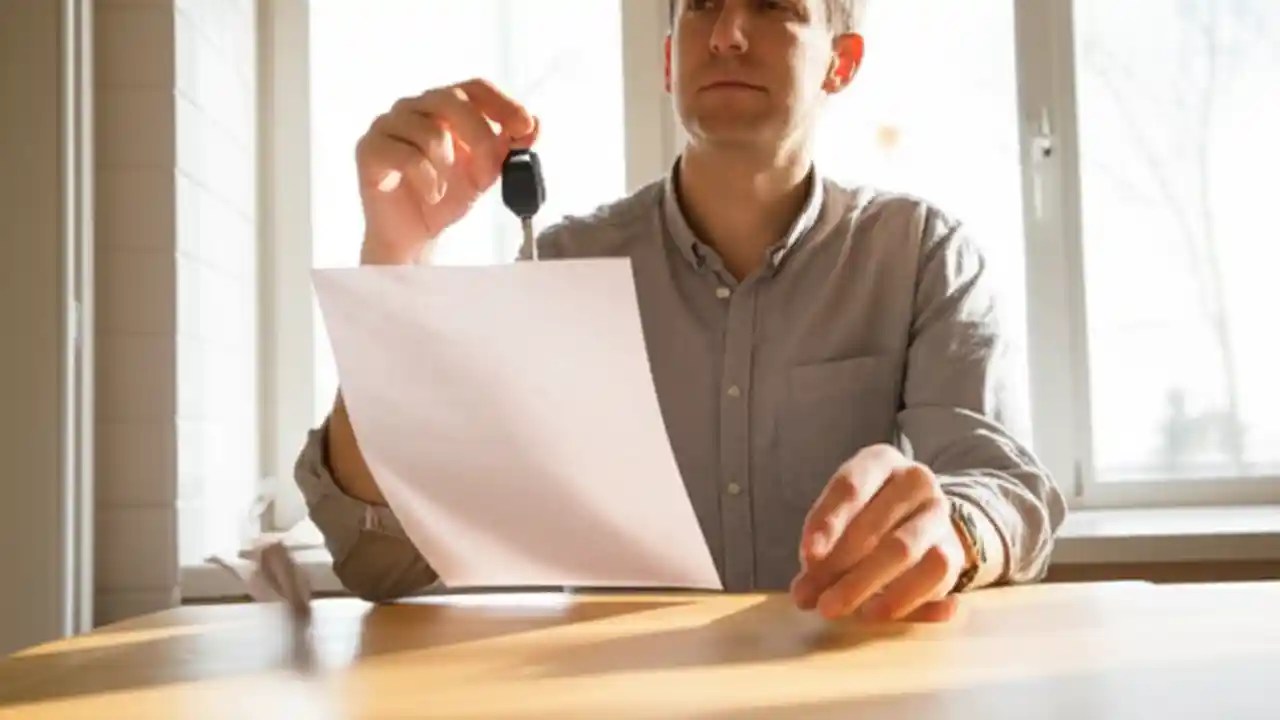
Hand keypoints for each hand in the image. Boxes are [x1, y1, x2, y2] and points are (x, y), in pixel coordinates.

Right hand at [355, 78, 539, 265]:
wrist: (414, 234)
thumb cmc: (446, 196)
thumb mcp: (486, 171)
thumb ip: (507, 147)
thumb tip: (534, 125)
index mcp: (444, 106)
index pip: (475, 88)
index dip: (503, 104)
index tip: (526, 127)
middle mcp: (413, 107)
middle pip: (451, 100)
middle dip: (479, 136)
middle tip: (490, 169)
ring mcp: (388, 125)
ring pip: (430, 131)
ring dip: (449, 166)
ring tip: (447, 189)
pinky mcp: (369, 150)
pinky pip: (406, 156)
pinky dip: (429, 181)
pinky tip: (433, 195)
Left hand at [790, 444, 967, 621]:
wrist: (922, 523)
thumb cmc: (865, 519)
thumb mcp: (839, 522)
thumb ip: (819, 554)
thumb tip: (803, 594)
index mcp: (880, 461)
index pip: (850, 487)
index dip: (827, 522)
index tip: (808, 556)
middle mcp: (915, 480)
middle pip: (873, 525)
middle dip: (838, 565)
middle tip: (812, 597)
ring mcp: (938, 514)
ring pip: (902, 550)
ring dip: (865, 584)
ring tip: (835, 609)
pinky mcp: (953, 550)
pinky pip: (931, 577)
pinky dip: (903, 598)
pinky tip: (873, 614)